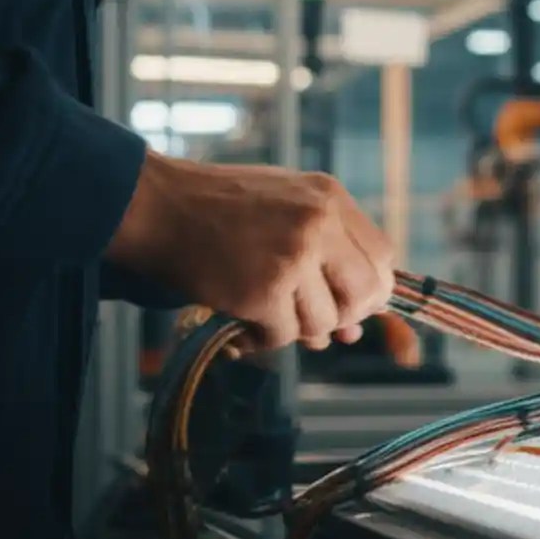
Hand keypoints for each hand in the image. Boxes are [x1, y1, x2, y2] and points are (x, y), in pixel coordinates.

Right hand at [108, 152, 394, 352]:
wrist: (157, 205)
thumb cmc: (218, 209)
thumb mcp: (285, 208)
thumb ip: (326, 258)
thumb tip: (355, 332)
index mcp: (330, 198)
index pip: (383, 257)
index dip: (370, 289)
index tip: (347, 302)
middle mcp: (319, 223)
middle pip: (368, 293)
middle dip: (344, 317)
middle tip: (311, 318)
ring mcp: (293, 257)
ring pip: (325, 322)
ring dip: (296, 330)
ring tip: (266, 313)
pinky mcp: (263, 291)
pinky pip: (284, 337)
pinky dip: (262, 340)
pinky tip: (243, 324)